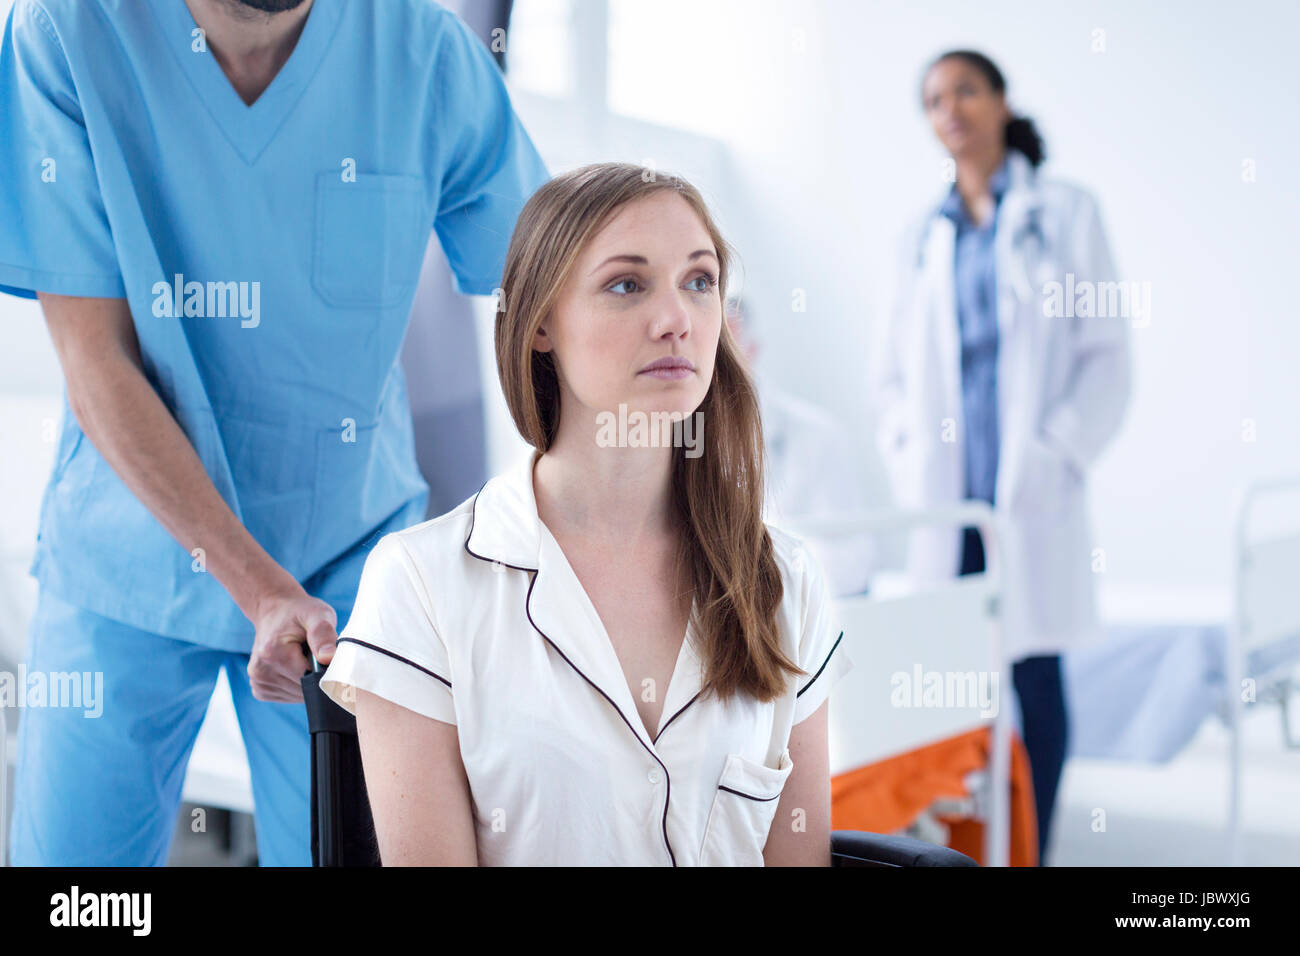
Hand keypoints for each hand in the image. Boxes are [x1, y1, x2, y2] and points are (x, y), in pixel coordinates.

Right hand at [248, 586, 338, 702]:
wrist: (274, 611)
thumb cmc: (299, 612)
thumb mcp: (317, 614)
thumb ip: (324, 635)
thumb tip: (328, 659)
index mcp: (273, 653)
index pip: (311, 678)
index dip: (326, 670)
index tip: (328, 656)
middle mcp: (260, 671)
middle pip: (304, 690)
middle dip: (316, 676)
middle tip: (316, 654)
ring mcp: (258, 682)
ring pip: (298, 696)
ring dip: (307, 681)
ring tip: (303, 658)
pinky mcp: (260, 689)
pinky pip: (288, 697)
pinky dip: (297, 685)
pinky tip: (294, 667)